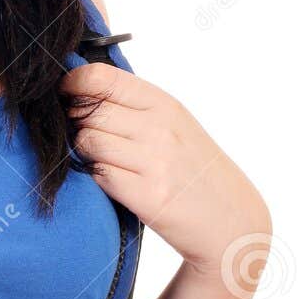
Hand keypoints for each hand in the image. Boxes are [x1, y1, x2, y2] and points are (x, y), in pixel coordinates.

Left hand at [59, 62, 270, 273]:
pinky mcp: (147, 195)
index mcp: (164, 104)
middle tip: (87, 134)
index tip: (67, 94)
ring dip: (85, 151)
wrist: (231, 220)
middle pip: (88, 111)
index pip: (100, 78)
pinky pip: (98, 174)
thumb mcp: (175, 125)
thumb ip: (133, 106)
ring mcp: (154, 162)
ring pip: (87, 141)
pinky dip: (97, 176)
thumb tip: (80, 88)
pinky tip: (113, 180)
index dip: (74, 84)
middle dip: (77, 122)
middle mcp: (160, 128)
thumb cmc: (195, 170)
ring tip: (104, 159)